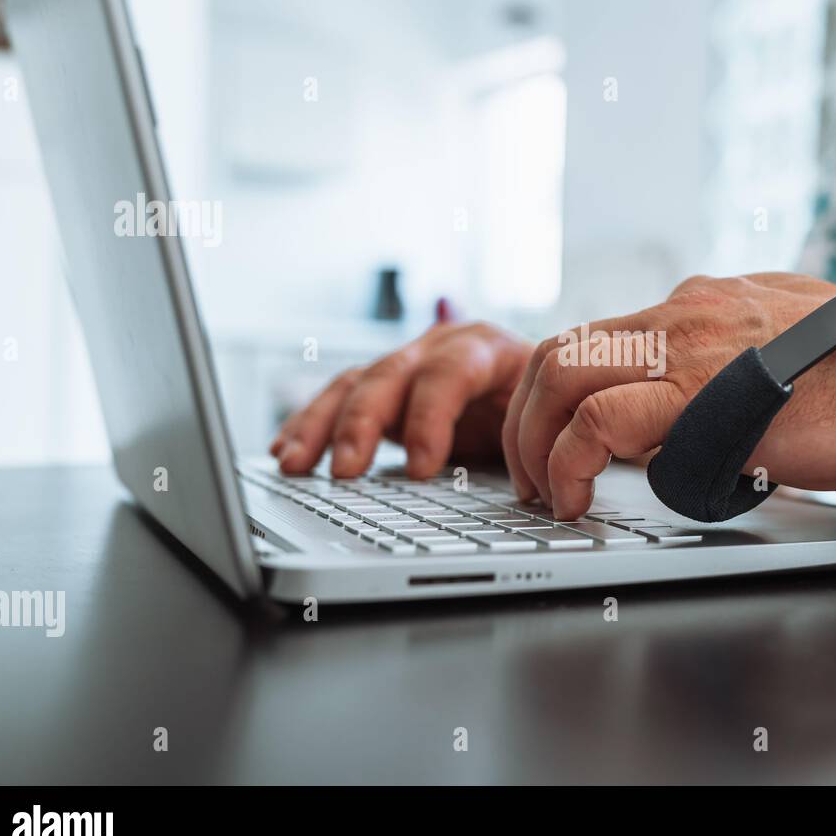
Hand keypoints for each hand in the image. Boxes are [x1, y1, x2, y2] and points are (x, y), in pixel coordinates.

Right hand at [271, 321, 532, 478]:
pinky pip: (339, 401)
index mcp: (486, 348)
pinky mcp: (384, 390)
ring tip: (294, 465)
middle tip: (347, 473)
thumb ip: (532, 442)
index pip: (449, 373)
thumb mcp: (549, 418)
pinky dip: (311, 428)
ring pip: (354, 386)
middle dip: (362, 425)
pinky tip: (286, 454)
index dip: (431, 418)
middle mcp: (439, 346)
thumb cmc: (547, 408)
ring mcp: (407, 365)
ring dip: (320, 426)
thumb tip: (524, 489)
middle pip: (390, 375)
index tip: (421, 469)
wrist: (542, 391)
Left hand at [502, 272, 835, 519]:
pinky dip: (569, 464)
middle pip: (563, 346)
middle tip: (531, 470)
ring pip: (560, 371)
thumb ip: (736, 366)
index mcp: (708, 300)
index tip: (558, 439)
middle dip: (527, 413)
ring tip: (545, 492)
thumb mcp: (794, 349)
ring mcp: (687, 343)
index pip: (604, 332)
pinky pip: (596, 423)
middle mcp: (687, 307)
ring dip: (534, 439)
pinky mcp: (695, 393)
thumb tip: (697, 416)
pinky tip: (578, 499)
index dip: (563, 390)